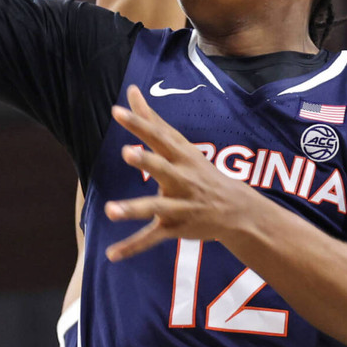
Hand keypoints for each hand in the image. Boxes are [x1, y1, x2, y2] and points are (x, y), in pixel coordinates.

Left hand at [103, 86, 251, 259]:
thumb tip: (132, 91)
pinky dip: (131, 247)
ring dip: (134, 209)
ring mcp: (178, 205)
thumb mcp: (180, 146)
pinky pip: (151, 239)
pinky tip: (111, 255)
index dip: (139, 124)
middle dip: (146, 162)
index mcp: (181, 157)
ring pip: (155, 208)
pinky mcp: (174, 228)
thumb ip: (153, 120)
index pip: (158, 137)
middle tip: (127, 153)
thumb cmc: (199, 171)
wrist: (236, 210)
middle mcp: (180, 180)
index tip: (118, 111)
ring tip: (111, 210)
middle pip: (162, 169)